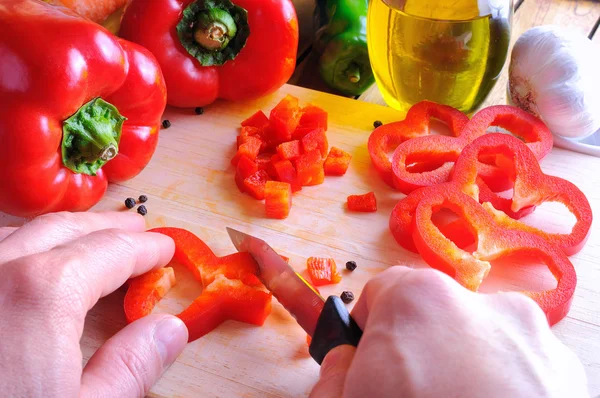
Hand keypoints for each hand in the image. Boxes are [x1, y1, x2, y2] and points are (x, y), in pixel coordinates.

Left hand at [0, 212, 187, 396]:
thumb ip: (129, 367)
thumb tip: (169, 331)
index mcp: (42, 292)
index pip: (110, 252)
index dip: (145, 250)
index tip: (165, 249)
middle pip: (63, 229)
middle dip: (105, 227)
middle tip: (135, 228)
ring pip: (19, 233)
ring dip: (62, 231)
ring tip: (88, 237)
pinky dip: (21, 245)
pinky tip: (30, 262)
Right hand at [311, 267, 587, 397]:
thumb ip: (334, 375)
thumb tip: (346, 363)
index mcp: (422, 304)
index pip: (381, 293)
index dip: (367, 332)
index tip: (366, 368)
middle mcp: (488, 309)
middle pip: (436, 319)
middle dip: (418, 355)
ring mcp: (538, 345)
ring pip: (484, 346)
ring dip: (467, 377)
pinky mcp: (573, 383)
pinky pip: (524, 375)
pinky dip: (506, 395)